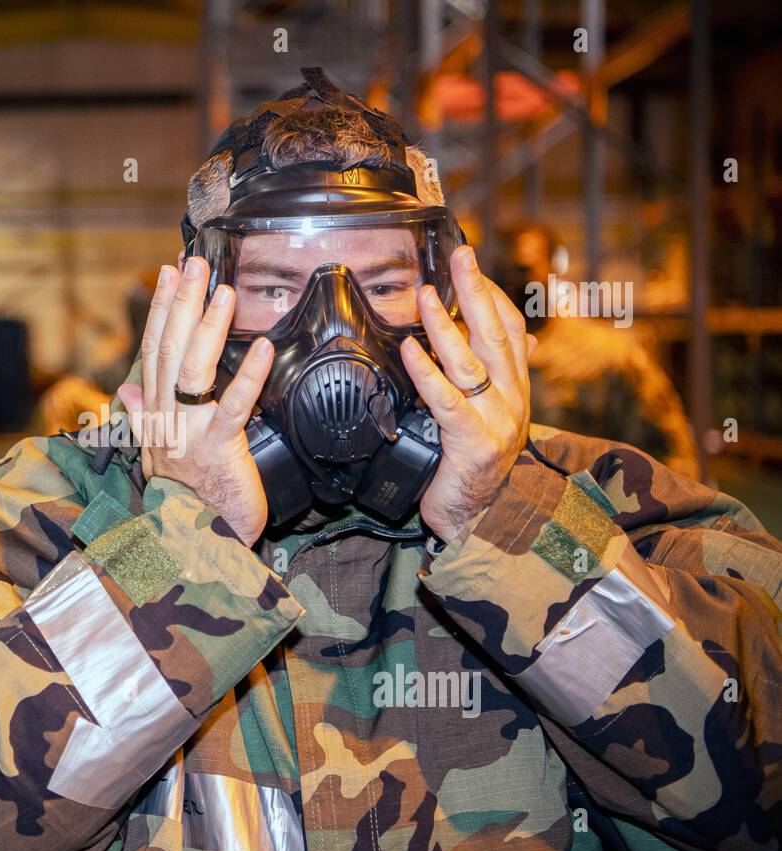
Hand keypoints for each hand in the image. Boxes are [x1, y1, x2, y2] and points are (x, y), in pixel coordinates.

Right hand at [116, 257, 275, 546]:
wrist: (189, 546)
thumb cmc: (182, 500)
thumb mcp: (157, 454)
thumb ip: (141, 417)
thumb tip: (126, 390)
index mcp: (155, 414)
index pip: (154, 351)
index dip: (160, 310)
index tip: (167, 275)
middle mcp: (167, 417)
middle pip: (171, 349)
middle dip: (182, 303)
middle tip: (194, 263)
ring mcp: (190, 431)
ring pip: (194, 369)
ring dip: (207, 326)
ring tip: (222, 291)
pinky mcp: (219, 448)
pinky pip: (232, 406)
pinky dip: (247, 375)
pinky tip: (260, 346)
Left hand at [401, 245, 532, 542]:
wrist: (476, 522)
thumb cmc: (469, 466)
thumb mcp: (484, 416)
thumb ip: (490, 381)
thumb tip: (514, 343)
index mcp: (514, 388)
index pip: (510, 330)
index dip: (491, 293)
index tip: (468, 262)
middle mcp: (513, 399)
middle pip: (496, 335)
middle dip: (476, 291)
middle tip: (459, 255)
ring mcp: (498, 421)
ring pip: (472, 363)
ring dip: (447, 325)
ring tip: (424, 294)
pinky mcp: (475, 444)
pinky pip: (447, 400)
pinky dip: (427, 372)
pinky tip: (410, 350)